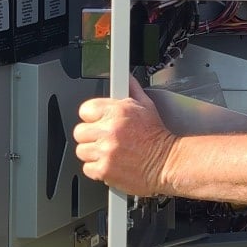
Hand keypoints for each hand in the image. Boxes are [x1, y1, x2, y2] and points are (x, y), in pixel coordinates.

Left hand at [74, 76, 175, 196]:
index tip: (97, 120)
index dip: (92, 116)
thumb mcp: (146, 105)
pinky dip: (97, 168)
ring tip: (107, 151)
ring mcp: (105, 151)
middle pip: (80, 132)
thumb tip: (125, 76)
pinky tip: (110, 163)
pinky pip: (87, 168)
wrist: (166, 162)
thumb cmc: (156, 135)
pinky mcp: (104, 169)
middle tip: (102, 138)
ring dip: (92, 152)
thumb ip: (132, 89)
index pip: (85, 110)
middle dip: (90, 135)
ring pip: (82, 151)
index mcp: (117, 111)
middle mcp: (109, 130)